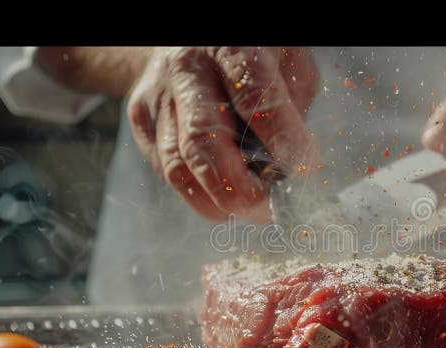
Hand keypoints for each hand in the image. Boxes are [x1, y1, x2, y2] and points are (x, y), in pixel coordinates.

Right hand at [127, 47, 318, 221]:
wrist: (188, 39)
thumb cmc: (251, 53)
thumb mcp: (287, 61)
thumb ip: (294, 104)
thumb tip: (295, 162)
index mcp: (229, 47)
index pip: (255, 100)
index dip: (281, 142)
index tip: (303, 172)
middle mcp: (187, 70)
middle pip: (204, 141)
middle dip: (240, 188)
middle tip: (269, 209)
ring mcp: (159, 97)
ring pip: (179, 166)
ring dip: (217, 200)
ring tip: (250, 209)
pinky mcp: (143, 121)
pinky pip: (168, 171)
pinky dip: (199, 194)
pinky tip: (224, 194)